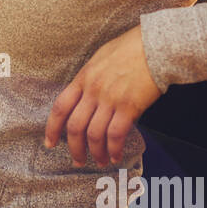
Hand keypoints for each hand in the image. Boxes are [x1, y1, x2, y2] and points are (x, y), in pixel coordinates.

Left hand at [44, 24, 162, 167]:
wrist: (156, 46)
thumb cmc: (131, 48)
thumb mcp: (100, 58)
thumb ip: (90, 78)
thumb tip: (86, 95)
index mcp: (83, 78)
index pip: (60, 107)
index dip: (52, 128)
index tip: (50, 143)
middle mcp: (93, 90)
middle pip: (75, 126)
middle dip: (74, 148)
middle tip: (77, 160)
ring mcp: (110, 99)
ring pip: (95, 135)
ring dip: (96, 153)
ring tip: (100, 161)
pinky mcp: (129, 107)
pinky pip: (116, 134)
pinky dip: (114, 149)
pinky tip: (116, 156)